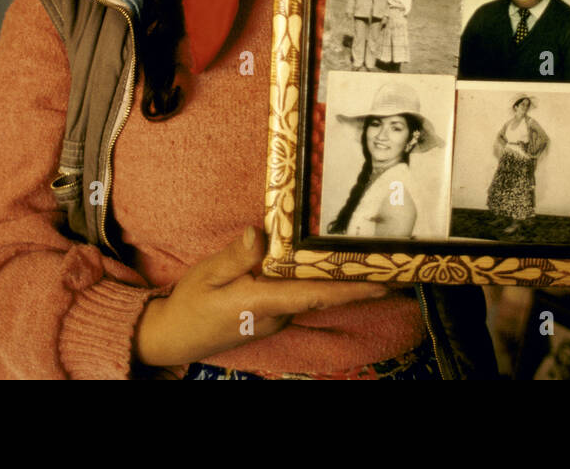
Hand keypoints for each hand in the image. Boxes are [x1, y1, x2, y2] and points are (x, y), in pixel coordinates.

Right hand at [133, 226, 388, 367]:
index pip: (314, 294)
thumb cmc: (189, 304)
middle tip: (396, 267)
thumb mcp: (206, 274)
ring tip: (374, 262)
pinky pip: (301, 296)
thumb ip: (235, 256)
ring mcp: (276, 318)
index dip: (350, 289)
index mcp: (261, 302)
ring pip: (313, 295)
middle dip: (359, 283)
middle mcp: (276, 314)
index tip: (382, 283)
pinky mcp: (273, 316)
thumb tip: (258, 233)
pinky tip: (334, 267)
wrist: (173, 336)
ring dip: (342, 282)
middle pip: (323, 295)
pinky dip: (321, 283)